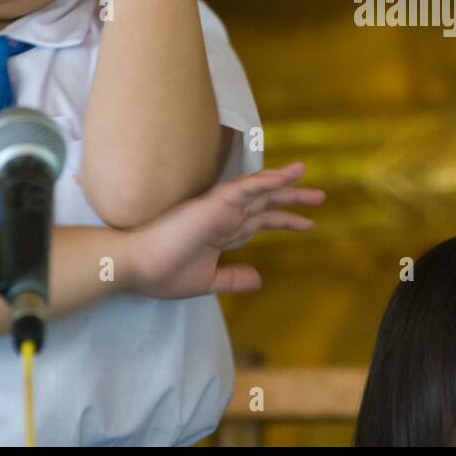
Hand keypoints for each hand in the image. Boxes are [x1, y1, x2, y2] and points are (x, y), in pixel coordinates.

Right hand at [127, 161, 322, 298]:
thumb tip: (259, 279)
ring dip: (285, 183)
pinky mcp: (213, 204)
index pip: (259, 221)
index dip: (283, 220)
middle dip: (292, 200)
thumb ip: (233, 278)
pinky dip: (266, 181)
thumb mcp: (207, 281)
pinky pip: (245, 188)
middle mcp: (223, 216)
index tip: (307, 223)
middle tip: (319, 197)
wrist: (136, 267)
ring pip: (259, 190)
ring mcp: (219, 208)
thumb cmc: (162, 273)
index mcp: (221, 232)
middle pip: (265, 203)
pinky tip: (286, 178)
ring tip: (306, 174)